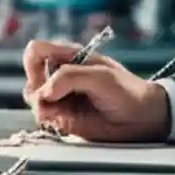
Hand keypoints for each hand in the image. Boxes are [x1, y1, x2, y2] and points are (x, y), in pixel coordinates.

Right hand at [21, 39, 170, 142]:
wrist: (143, 118)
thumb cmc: (126, 91)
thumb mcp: (100, 77)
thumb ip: (69, 78)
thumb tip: (43, 93)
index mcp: (70, 57)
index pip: (36, 51)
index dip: (33, 64)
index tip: (44, 80)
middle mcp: (62, 76)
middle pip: (31, 79)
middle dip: (37, 91)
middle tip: (53, 102)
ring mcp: (62, 98)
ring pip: (34, 100)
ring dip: (42, 109)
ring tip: (62, 115)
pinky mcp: (65, 118)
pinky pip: (45, 118)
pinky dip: (49, 121)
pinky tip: (65, 123)